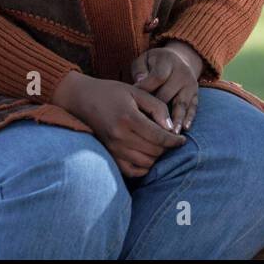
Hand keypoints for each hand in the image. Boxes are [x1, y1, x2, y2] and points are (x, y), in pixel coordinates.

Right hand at [52, 71, 185, 178]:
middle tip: (170, 139)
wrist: (81, 98)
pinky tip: (147, 155)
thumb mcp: (137, 92)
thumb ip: (157, 108)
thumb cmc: (112, 92)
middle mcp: (120, 137)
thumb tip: (171, 128)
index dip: (175, 141)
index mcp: (128, 118)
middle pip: (154, 152)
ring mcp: (113, 148)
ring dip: (156, 156)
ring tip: (159, 145)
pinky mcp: (109, 155)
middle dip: (167, 148)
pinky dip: (143, 167)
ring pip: (145, 163)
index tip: (182, 140)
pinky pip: (131, 171)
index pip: (159, 137)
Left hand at [130, 42, 201, 133]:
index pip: (158, 77)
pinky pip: (193, 108)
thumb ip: (140, 69)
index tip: (134, 102)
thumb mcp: (145, 59)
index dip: (146, 89)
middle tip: (145, 127)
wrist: (179, 60)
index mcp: (167, 62)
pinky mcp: (196, 95)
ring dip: (176, 120)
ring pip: (182, 104)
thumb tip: (139, 82)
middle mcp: (182, 73)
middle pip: (168, 93)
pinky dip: (189, 118)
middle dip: (157, 110)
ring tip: (171, 134)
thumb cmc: (154, 63)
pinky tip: (185, 129)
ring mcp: (190, 85)